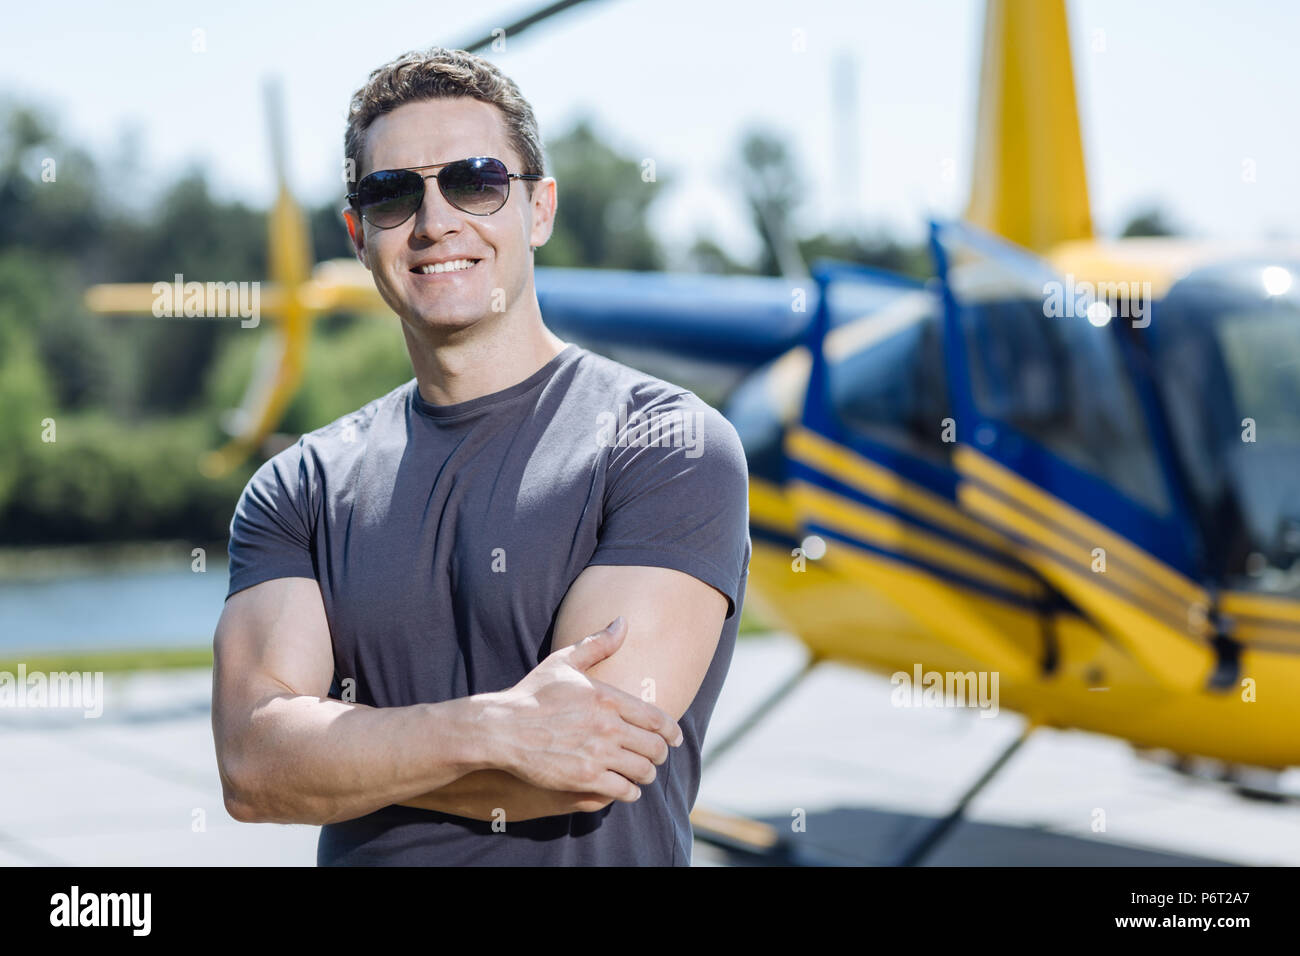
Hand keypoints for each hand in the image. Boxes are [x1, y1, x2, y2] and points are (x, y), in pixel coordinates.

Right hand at [476, 617, 683, 803]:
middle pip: (654, 747)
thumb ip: (598, 644)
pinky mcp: (585, 778)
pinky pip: (623, 790)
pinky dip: (629, 792)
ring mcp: (598, 754)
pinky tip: (624, 788)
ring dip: (645, 775)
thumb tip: (623, 621)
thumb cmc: (532, 694)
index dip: (671, 731)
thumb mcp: (564, 662)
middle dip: (658, 755)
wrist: (501, 728)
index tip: (675, 739)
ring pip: (642, 771)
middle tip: (655, 758)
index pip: (657, 718)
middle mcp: (609, 726)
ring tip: (640, 775)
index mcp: (608, 698)